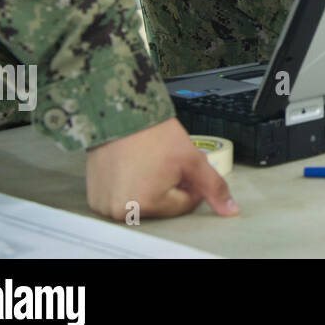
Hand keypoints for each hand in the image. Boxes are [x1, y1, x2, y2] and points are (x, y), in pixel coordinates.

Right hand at [86, 118, 237, 220]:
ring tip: (149, 162)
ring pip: (144, 201)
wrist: (120, 114)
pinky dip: (131, 186)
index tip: (186, 165)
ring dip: (152, 186)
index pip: (184, 204)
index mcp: (147, 203)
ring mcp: (105, 205)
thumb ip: (212, 187)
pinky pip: (123, 197)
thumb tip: (230, 210)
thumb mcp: (192, 159)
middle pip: (163, 205)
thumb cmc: (153, 134)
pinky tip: (133, 167)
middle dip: (171, 185)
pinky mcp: (95, 197)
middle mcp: (122, 211)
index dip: (192, 183)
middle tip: (167, 161)